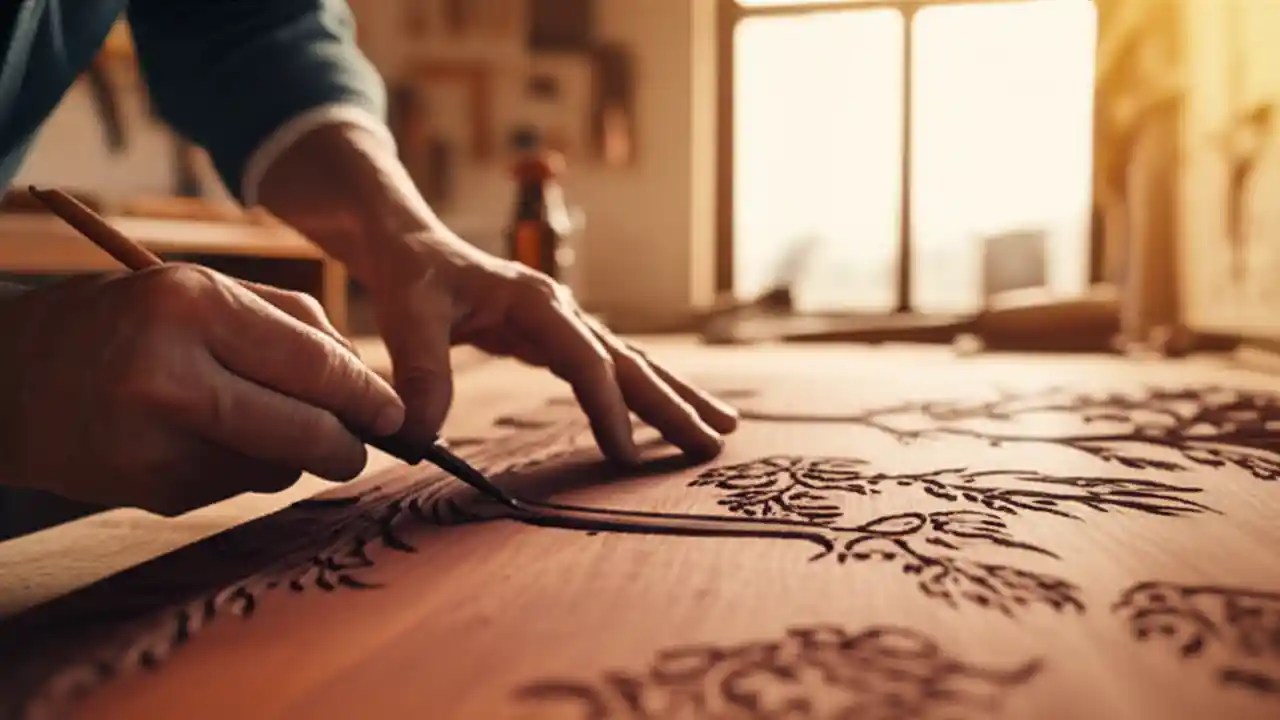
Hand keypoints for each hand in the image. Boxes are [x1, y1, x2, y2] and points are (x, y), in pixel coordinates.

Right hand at [0, 265, 402, 514]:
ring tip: (242, 419)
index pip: (315, 364)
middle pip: (307, 430)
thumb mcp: (200, 290)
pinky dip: (239, 469)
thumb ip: (293, 326)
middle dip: (347, 447)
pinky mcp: (147, 491)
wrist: (6, 378)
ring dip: (289, 455)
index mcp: (193, 305)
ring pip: (277, 467)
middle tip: (359, 446)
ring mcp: (156, 441)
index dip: (368, 398)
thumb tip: (368, 388)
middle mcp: (172, 374)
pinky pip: (234, 488)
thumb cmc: (122, 322)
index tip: (395, 416)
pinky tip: (196, 441)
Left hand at [252, 121, 737, 463]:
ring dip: (672, 398)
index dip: (606, 407)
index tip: (624, 455)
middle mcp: (562, 310)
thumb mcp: (406, 315)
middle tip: (714, 443)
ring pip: (630, 364)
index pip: (585, 361)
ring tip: (720, 428)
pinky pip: (607, 372)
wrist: (410, 243)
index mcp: (536, 300)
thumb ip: (419, 371)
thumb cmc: (411, 274)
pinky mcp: (555, 339)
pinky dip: (639, 396)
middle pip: (629, 361)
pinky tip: (665, 416)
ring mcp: (564, 323)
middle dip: (673, 403)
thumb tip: (421, 435)